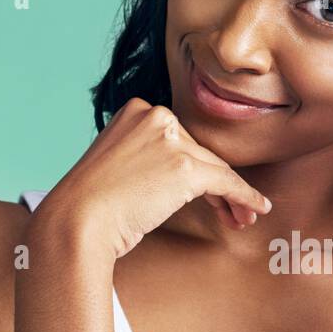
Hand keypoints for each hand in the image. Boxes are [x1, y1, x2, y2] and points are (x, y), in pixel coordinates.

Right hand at [31, 99, 272, 262]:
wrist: (76, 222)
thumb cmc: (91, 205)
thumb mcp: (118, 166)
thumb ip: (148, 158)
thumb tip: (184, 177)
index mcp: (136, 110)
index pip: (180, 140)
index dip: (197, 168)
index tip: (208, 192)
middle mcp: (155, 116)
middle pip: (200, 153)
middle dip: (217, 185)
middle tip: (233, 212)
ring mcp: (171, 140)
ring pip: (216, 169)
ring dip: (232, 196)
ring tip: (242, 217)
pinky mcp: (186, 166)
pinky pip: (227, 182)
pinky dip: (245, 197)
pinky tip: (256, 209)